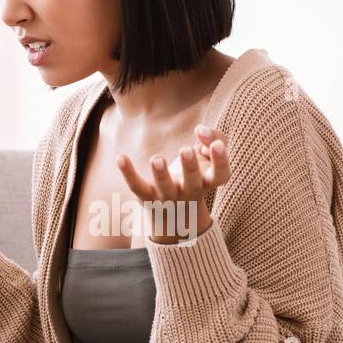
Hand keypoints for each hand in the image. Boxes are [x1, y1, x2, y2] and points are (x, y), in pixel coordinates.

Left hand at [116, 124, 230, 244]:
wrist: (175, 212)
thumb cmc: (197, 174)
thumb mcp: (210, 156)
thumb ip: (215, 138)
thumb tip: (200, 130)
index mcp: (208, 182)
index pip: (221, 175)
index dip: (221, 161)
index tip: (217, 145)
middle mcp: (190, 192)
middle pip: (193, 183)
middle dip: (189, 167)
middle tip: (186, 150)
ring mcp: (168, 197)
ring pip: (165, 188)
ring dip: (161, 174)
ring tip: (157, 159)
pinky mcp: (147, 197)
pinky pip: (137, 186)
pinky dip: (128, 172)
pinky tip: (120, 157)